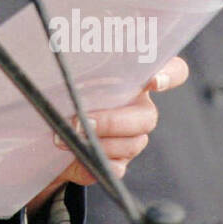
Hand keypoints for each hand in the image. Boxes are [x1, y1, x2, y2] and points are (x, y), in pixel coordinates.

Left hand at [31, 57, 189, 204]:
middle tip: (81, 121)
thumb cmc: (62, 91)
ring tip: (66, 137)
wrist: (49, 127)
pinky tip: (78, 154)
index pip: (173, 71)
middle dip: (112, 121)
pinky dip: (97, 161)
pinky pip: (118, 166)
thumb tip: (65, 57)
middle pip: (147, 117)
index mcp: (134, 78)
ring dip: (98, 143)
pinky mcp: (120, 161)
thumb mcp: (68, 73)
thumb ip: (76, 64)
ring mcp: (134, 136)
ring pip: (133, 143)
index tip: (153, 82)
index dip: (169, 76)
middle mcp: (139, 106)